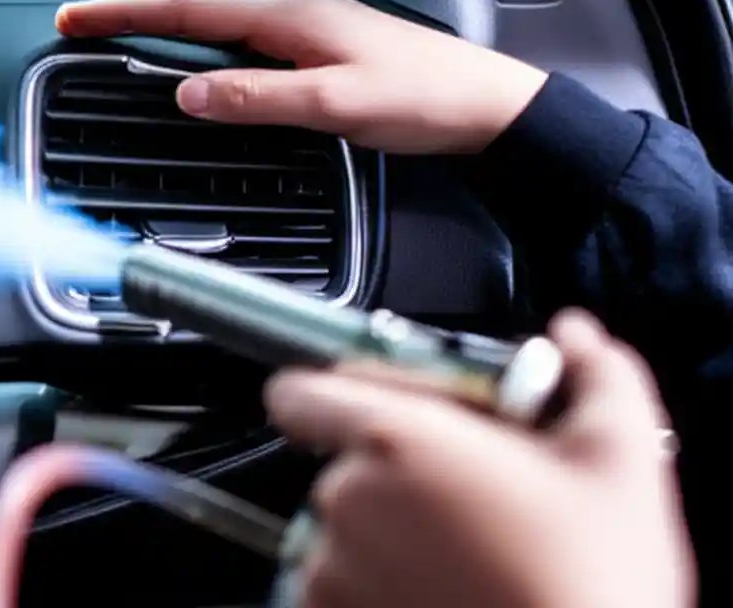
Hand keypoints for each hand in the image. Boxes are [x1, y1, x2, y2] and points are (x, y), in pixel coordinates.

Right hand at [56, 0, 547, 153]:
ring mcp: (305, 22)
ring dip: (166, 25)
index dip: (125, 14)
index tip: (77, 20)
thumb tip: (190, 93)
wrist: (486, 105)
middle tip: (84, 30)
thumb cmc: (424, 100)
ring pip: (216, 16)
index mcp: (288, 15)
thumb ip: (256, 98)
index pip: (186, 8)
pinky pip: (241, 32)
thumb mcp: (333, 107)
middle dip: (133, 15)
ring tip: (124, 39)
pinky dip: (203, 39)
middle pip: (193, 4)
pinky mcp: (316, 41)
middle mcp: (292, 9)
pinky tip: (199, 55)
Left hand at [264, 309, 694, 607]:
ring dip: (395, 530)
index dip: (338, 391)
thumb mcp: (621, 462)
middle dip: (406, 470)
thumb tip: (577, 340)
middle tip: (476, 493)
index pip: (302, 390)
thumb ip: (596, 377)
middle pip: (349, 460)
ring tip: (470, 552)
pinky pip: (342, 582)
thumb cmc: (592, 588)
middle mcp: (347, 499)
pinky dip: (381, 582)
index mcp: (398, 439)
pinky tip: (447, 587)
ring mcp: (330, 568)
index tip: (377, 405)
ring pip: (350, 526)